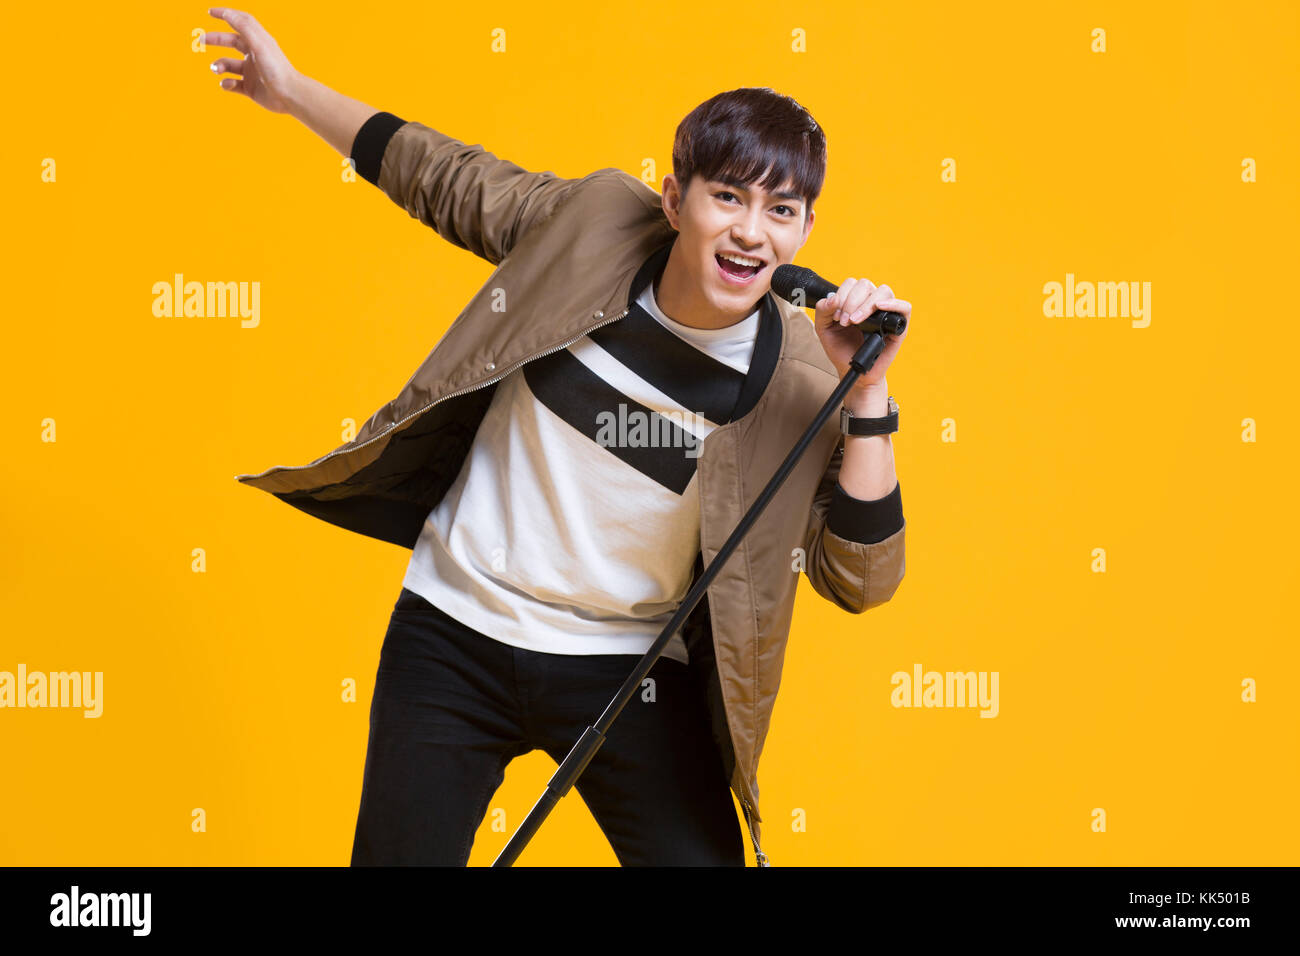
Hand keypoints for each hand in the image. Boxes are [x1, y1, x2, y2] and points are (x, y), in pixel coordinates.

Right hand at [204, 7, 299, 113]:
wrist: (290, 96)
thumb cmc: (277, 69)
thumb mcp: (259, 44)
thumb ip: (243, 27)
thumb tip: (227, 13)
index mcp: (258, 42)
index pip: (241, 23)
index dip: (226, 15)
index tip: (209, 12)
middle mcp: (254, 55)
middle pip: (231, 42)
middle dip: (215, 39)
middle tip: (201, 40)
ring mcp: (252, 72)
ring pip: (228, 65)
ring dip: (219, 65)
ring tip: (217, 69)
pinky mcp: (250, 89)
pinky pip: (232, 84)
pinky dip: (226, 83)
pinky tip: (230, 84)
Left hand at [813, 276, 910, 395]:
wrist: (852, 371)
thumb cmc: (841, 350)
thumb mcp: (824, 329)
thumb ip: (823, 311)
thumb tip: (833, 297)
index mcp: (855, 300)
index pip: (851, 283)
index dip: (842, 296)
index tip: (836, 317)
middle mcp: (872, 303)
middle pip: (865, 285)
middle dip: (851, 302)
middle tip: (845, 322)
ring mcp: (886, 312)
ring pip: (883, 291)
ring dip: (866, 305)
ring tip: (856, 322)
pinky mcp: (899, 325)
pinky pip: (905, 307)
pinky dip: (894, 304)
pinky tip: (880, 308)